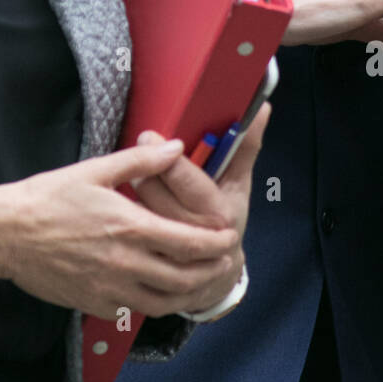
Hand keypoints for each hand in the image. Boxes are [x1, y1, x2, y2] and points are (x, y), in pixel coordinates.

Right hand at [0, 139, 239, 320]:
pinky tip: (159, 293)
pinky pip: (134, 311)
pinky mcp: (94, 304)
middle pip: (184, 278)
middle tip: (224, 262)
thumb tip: (177, 147)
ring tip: (200, 281)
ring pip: (164, 301)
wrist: (6, 233)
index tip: (229, 238)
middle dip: (210, 271)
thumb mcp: (96, 170)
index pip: (189, 243)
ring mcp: (110, 288)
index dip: (215, 244)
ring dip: (188, 293)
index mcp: (130, 227)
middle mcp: (125, 263)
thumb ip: (141, 161)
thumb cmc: (47, 197)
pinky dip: (154, 304)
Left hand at [128, 104, 270, 308]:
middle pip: (153, 192)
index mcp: (217, 212)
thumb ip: (245, 145)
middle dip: (143, 168)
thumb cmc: (226, 217)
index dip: (165, 156)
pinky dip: (121, 218)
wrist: (218, 273)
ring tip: (134, 177)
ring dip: (129, 191)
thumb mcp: (238, 183)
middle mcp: (194, 235)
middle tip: (140, 152)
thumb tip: (261, 108)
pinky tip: (122, 207)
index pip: (185, 179)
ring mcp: (170, 256)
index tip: (148, 135)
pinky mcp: (150, 268)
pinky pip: (125, 234)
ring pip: (135, 212)